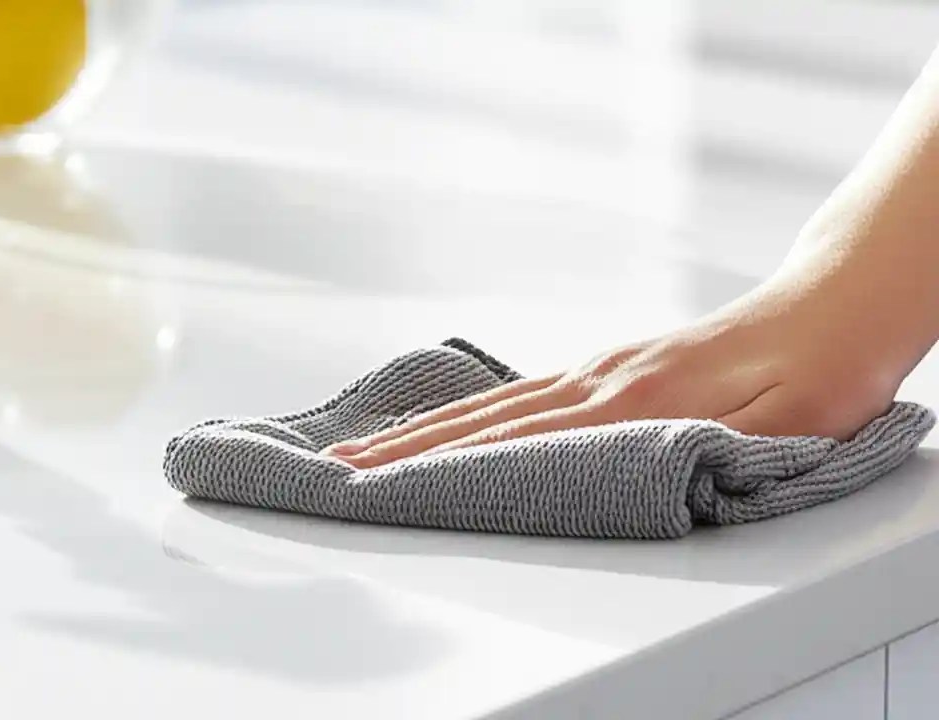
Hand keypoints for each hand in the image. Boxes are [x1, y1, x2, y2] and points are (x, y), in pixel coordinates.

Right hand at [323, 275, 910, 468]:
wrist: (833, 308)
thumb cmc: (819, 372)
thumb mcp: (784, 426)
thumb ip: (708, 450)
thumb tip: (636, 472)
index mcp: (637, 402)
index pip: (520, 442)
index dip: (447, 466)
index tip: (385, 482)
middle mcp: (605, 381)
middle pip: (487, 420)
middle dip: (408, 448)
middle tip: (343, 467)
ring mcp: (603, 369)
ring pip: (498, 403)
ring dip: (429, 428)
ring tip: (372, 445)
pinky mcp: (612, 367)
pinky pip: (526, 391)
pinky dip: (477, 410)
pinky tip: (456, 422)